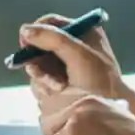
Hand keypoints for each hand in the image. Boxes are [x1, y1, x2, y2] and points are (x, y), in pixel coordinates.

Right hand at [16, 14, 133, 100]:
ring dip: (42, 76)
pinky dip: (44, 86)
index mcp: (83, 32)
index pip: (51, 23)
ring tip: (58, 87)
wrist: (109, 112)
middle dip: (39, 61)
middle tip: (41, 72)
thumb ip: (52, 39)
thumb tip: (25, 30)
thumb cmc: (99, 81)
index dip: (36, 31)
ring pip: (38, 65)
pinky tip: (56, 93)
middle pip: (40, 45)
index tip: (25, 44)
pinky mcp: (60, 83)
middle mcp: (73, 46)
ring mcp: (65, 66)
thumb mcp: (78, 55)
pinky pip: (41, 80)